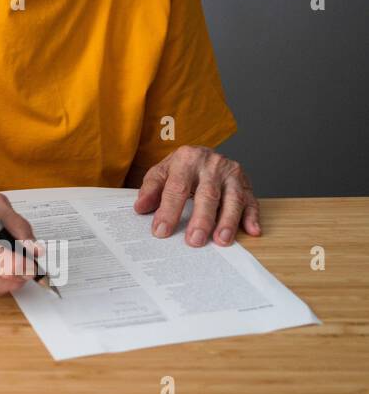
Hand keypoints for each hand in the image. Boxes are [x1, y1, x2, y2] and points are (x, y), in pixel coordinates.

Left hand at [133, 145, 260, 245]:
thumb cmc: (180, 168)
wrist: (202, 153)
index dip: (168, 211)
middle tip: (194, 240)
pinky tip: (251, 231)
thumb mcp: (161, 172)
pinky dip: (252, 216)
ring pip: (233, 199)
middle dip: (201, 219)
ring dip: (228, 221)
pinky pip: (251, 200)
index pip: (177, 188)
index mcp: (187, 159)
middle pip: (207, 194)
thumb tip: (140, 208)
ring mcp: (231, 173)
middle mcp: (211, 164)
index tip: (161, 231)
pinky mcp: (246, 183)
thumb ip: (151, 189)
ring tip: (221, 240)